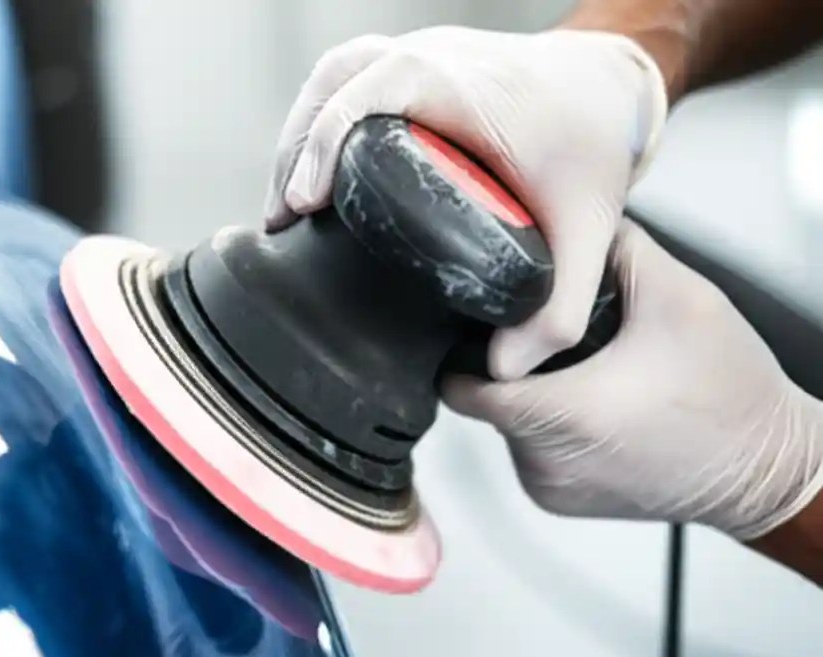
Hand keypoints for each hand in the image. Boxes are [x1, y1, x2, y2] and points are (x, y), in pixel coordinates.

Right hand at [265, 26, 668, 379]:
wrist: (610, 84)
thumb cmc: (594, 137)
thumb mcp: (587, 228)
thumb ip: (557, 309)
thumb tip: (504, 369)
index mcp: (463, 86)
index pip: (367, 95)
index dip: (322, 145)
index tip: (303, 203)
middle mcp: (433, 57)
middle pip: (333, 82)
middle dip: (295, 149)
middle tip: (282, 215)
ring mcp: (418, 52)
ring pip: (332, 76)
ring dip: (300, 133)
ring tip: (286, 201)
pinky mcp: (409, 61)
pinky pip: (346, 78)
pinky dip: (319, 119)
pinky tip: (312, 169)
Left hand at [442, 221, 822, 540]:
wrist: (771, 468)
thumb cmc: (732, 394)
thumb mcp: (677, 295)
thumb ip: (614, 247)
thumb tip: (569, 216)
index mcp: (560, 416)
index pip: (461, 385)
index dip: (465, 348)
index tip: (484, 322)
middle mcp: (544, 461)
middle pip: (485, 399)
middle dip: (510, 363)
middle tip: (550, 336)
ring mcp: (550, 487)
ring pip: (507, 425)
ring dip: (530, 393)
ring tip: (580, 368)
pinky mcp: (560, 500)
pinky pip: (531, 450)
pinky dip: (549, 425)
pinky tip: (590, 401)